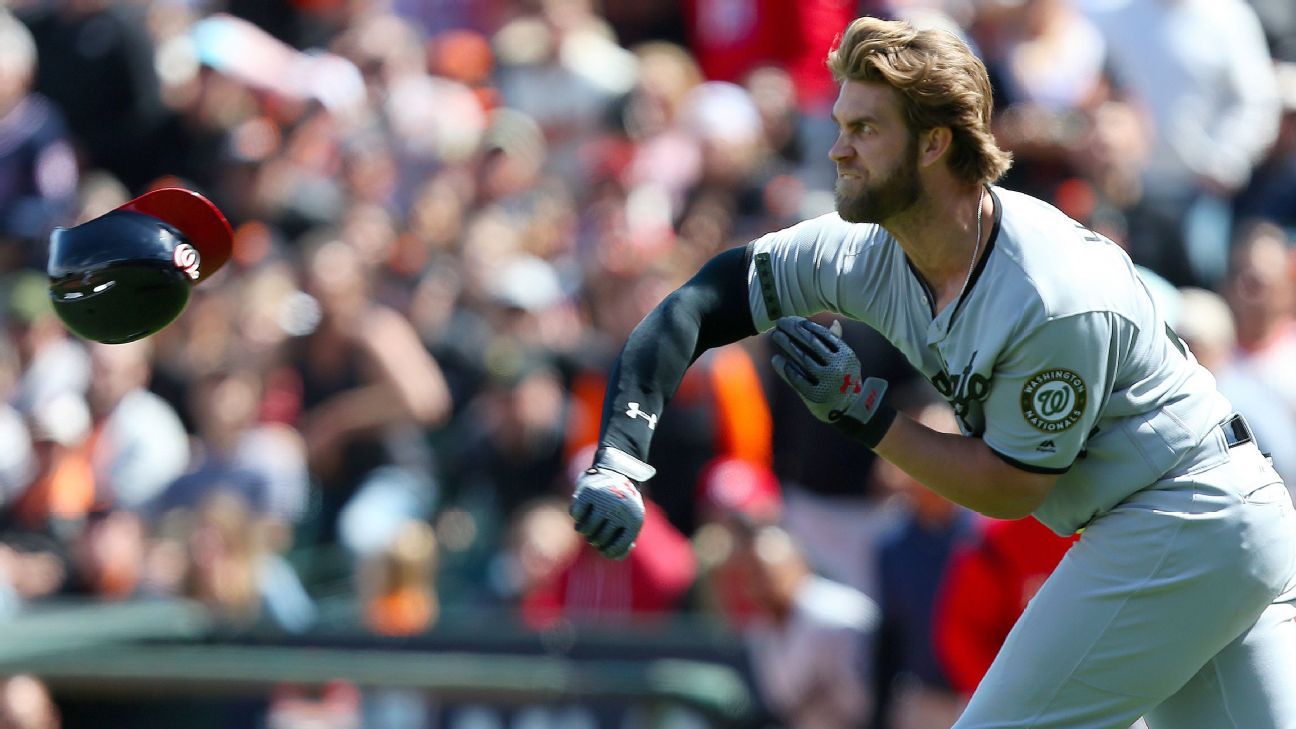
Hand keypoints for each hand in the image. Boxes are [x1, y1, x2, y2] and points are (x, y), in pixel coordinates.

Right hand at [570, 467, 644, 559]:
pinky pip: (576, 515)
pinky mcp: (589, 492)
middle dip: (594, 539)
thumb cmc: (624, 503)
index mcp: (633, 521)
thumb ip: (624, 541)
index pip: (615, 549)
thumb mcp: (630, 521)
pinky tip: (582, 512)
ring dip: (583, 530)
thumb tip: (612, 555)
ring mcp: (603, 501)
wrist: (619, 472)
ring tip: (586, 526)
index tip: (602, 548)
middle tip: (594, 534)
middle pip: (598, 539)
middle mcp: (619, 511)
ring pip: (585, 529)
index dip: (606, 552)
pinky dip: (577, 516)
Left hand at [770, 317, 889, 428]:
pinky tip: (776, 359)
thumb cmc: (847, 381)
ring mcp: (827, 382)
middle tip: (779, 323)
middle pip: (810, 344)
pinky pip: (797, 379)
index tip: (793, 319)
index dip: (805, 326)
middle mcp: (837, 367)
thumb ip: (838, 344)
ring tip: (775, 336)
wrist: (851, 411)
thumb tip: (834, 322)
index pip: (822, 335)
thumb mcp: (848, 362)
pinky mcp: (816, 396)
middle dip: (793, 331)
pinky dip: (785, 368)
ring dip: (786, 345)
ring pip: (802, 359)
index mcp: (846, 355)